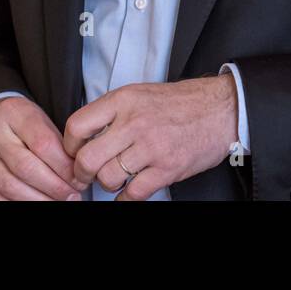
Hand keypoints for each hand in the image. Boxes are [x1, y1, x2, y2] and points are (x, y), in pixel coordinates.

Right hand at [0, 96, 82, 200]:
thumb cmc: (21, 123)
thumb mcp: (41, 120)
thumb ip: (57, 143)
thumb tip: (77, 174)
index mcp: (14, 113)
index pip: (43, 143)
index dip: (64, 166)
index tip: (79, 179)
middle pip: (26, 167)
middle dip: (53, 187)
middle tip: (72, 196)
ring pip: (9, 186)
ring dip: (37, 200)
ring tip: (57, 202)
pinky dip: (17, 205)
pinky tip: (35, 204)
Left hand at [63, 76, 237, 200]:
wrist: (221, 109)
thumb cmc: (183, 102)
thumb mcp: (142, 93)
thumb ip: (114, 110)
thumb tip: (85, 134)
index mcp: (125, 100)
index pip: (77, 125)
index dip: (69, 145)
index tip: (73, 152)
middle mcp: (134, 122)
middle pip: (87, 158)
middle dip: (82, 173)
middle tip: (85, 176)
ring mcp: (151, 146)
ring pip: (108, 178)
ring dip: (108, 184)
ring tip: (117, 178)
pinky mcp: (167, 168)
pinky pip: (133, 194)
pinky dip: (126, 198)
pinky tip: (129, 191)